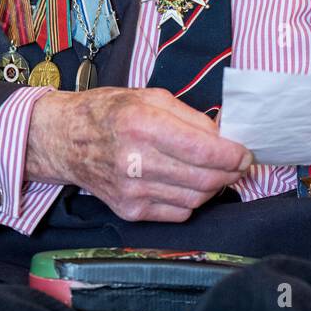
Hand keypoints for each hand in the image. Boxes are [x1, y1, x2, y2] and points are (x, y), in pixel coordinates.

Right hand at [25, 87, 252, 222]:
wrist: (65, 139)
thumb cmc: (109, 112)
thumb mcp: (150, 97)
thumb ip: (191, 117)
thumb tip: (225, 136)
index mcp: (142, 124)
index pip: (203, 150)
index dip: (233, 154)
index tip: (245, 152)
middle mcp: (135, 160)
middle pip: (204, 178)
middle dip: (230, 172)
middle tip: (238, 163)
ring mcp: (131, 190)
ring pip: (195, 199)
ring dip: (214, 187)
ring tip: (214, 172)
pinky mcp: (129, 210)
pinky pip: (178, 213)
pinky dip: (192, 200)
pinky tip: (188, 183)